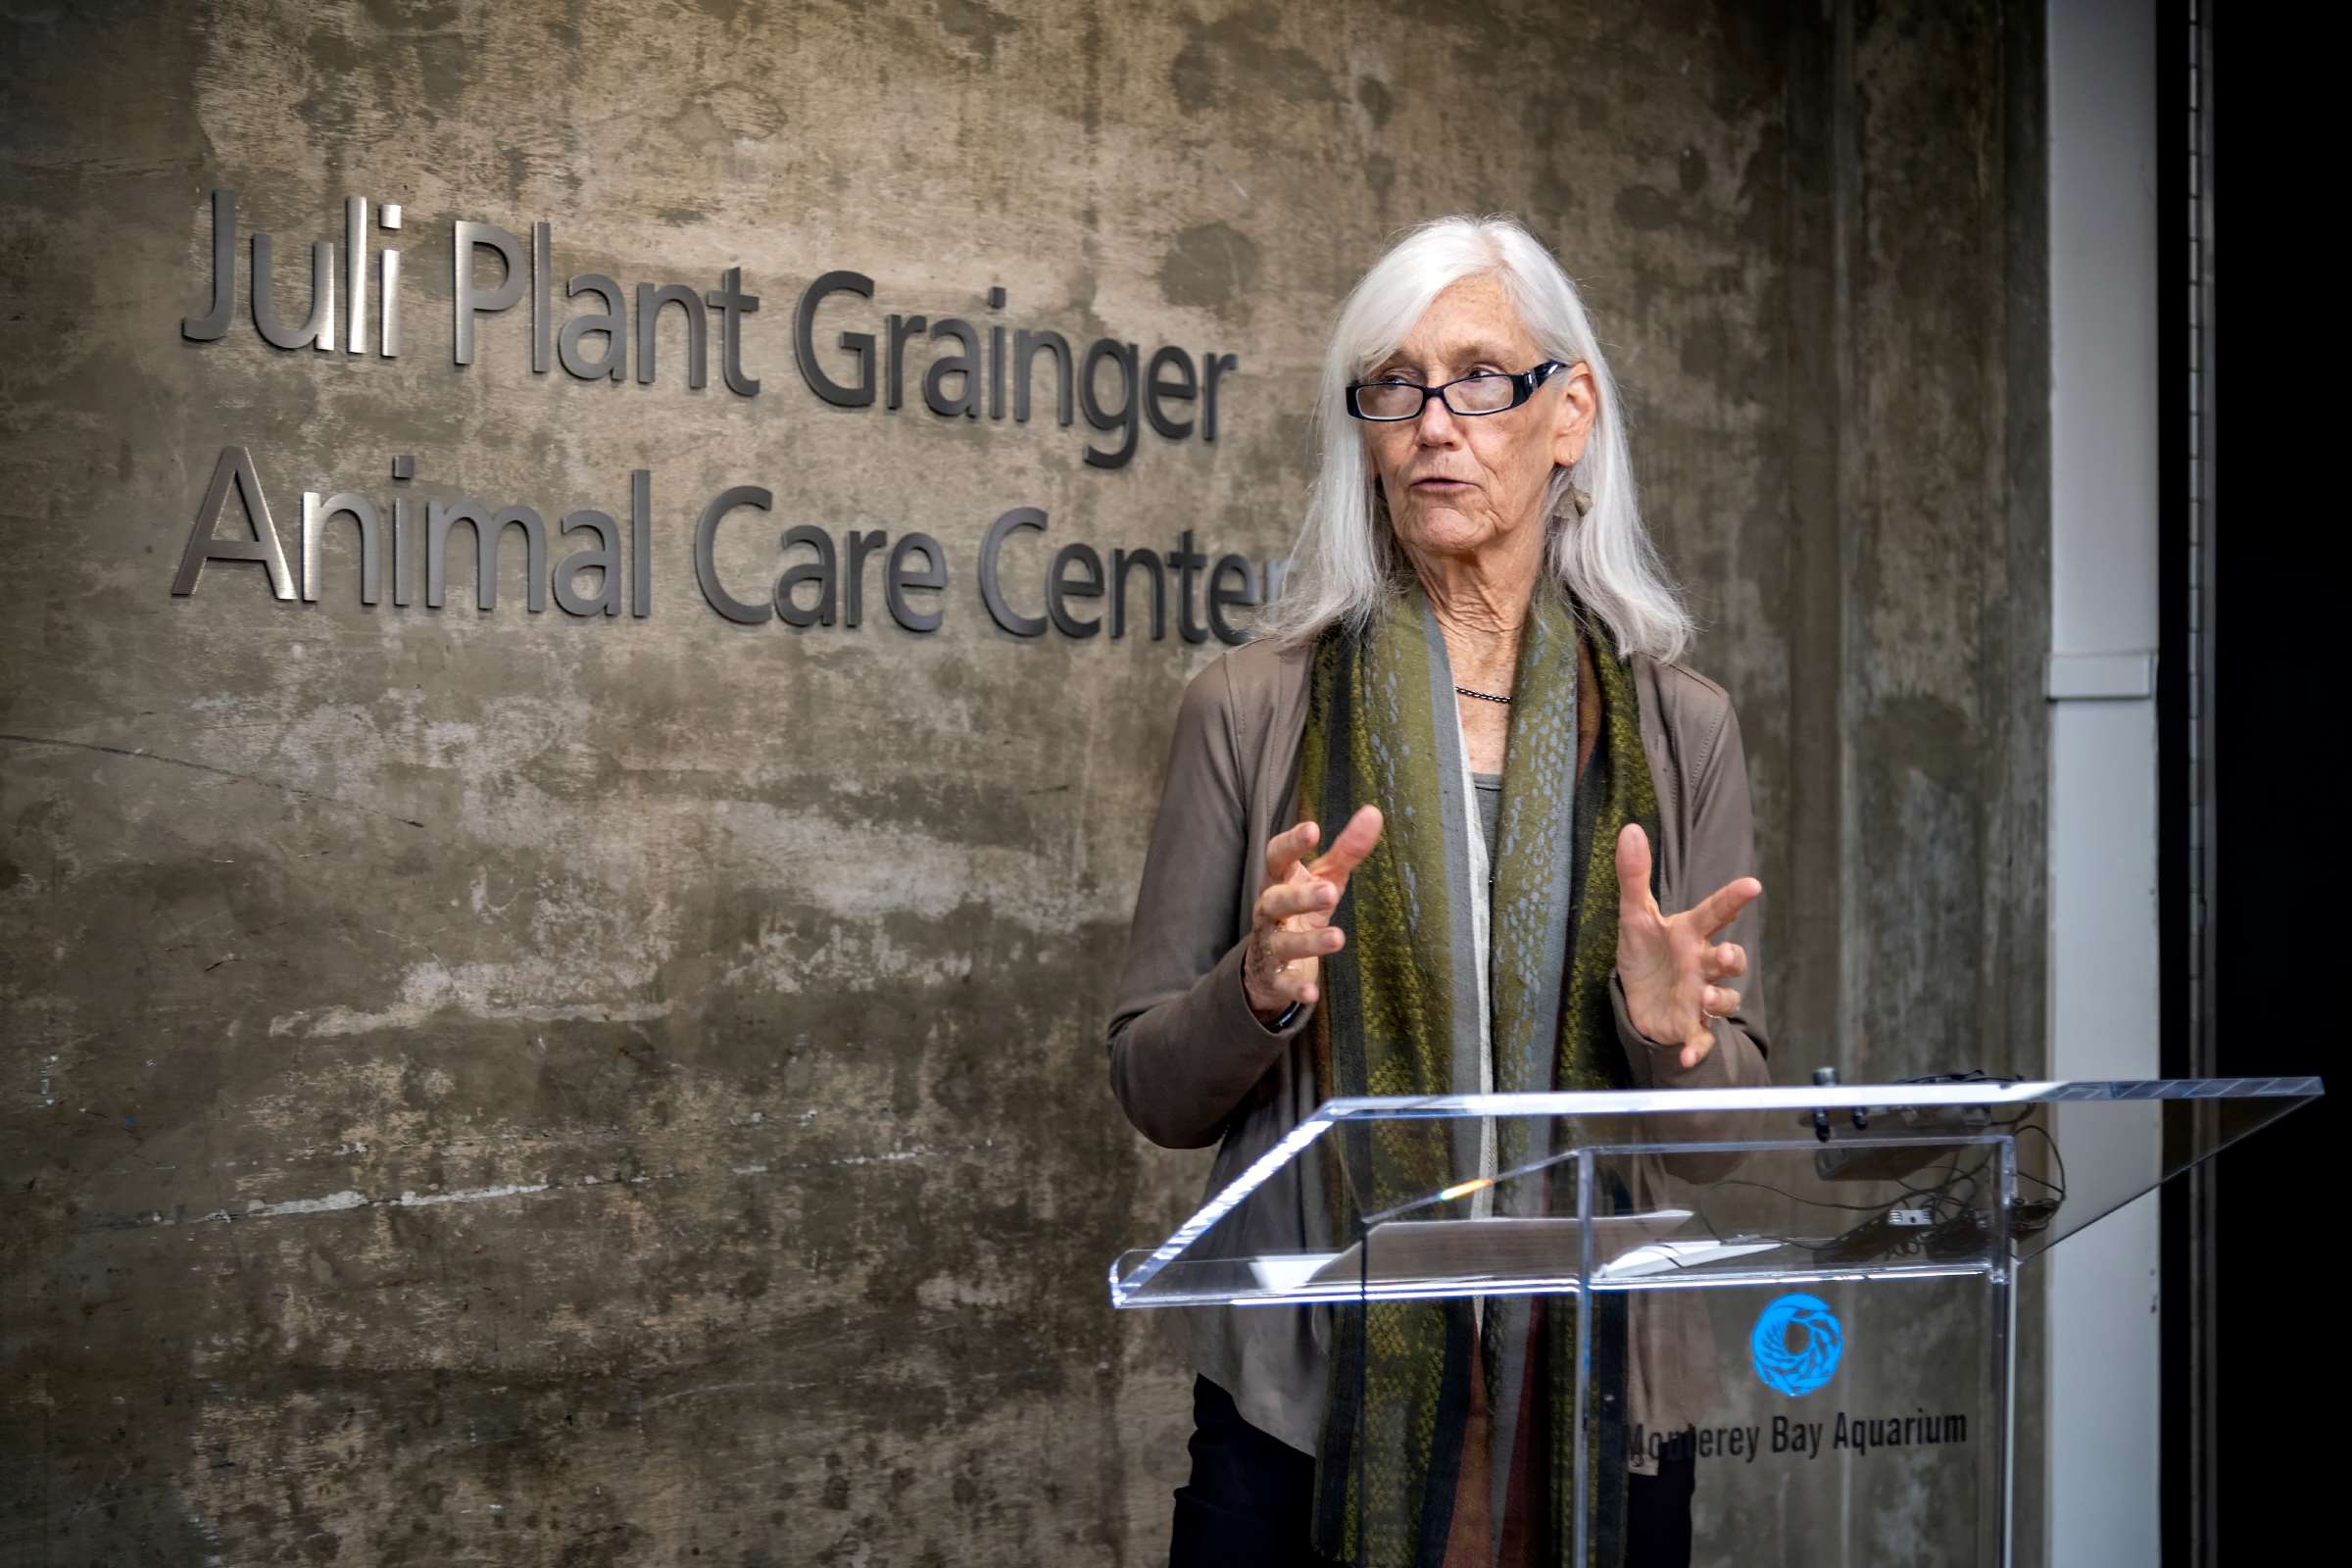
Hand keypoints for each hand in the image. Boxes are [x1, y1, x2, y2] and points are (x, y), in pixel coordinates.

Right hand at [1242, 804, 1384, 1023]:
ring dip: (1308, 942)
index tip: (1313, 829)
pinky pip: (1284, 984)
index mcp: (1279, 881)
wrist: (1267, 964)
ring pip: (1282, 943)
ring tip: (1338, 938)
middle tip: (1330, 891)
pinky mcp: (1276, 979)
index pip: (1278, 857)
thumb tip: (1374, 812)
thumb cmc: (1300, 909)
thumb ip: (1347, 850)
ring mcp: (1270, 946)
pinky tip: (1313, 994)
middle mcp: (1269, 912)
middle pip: (1275, 900)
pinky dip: (1296, 989)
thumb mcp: (1324, 878)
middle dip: (1300, 896)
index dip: (1292, 843)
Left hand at [1614, 823, 1759, 1068]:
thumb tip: (1630, 828)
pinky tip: (1687, 1057)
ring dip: (1718, 1001)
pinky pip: (1700, 1041)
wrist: (1640, 1000)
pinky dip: (1696, 1051)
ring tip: (1701, 999)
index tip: (1752, 884)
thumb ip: (1633, 875)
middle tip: (1724, 957)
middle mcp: (1701, 965)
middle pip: (1729, 960)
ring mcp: (1698, 998)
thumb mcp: (1633, 915)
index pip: (1715, 912)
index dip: (1733, 898)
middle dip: (1732, 958)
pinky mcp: (1689, 1027)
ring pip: (1723, 1000)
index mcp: (1689, 934)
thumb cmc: (1646, 954)